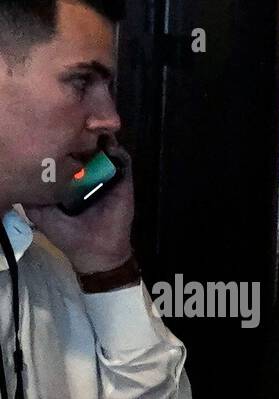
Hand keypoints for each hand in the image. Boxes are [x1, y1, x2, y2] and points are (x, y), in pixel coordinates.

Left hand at [25, 140, 135, 274]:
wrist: (96, 252)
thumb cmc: (69, 234)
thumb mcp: (40, 212)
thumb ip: (30, 193)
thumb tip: (15, 174)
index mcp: (69, 178)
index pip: (64, 153)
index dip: (58, 142)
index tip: (49, 133)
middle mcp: (88, 174)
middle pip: (84, 146)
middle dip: (78, 135)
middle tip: (69, 127)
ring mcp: (107, 176)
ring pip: (104, 148)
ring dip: (98, 138)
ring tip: (89, 131)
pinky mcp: (123, 181)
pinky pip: (123, 160)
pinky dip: (116, 150)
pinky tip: (107, 146)